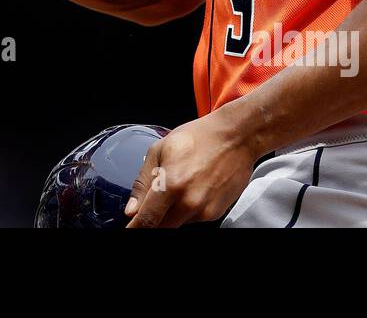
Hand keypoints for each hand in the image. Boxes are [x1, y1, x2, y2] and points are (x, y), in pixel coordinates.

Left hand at [124, 107, 258, 227]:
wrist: (236, 137)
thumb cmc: (199, 138)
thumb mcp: (160, 150)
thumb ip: (142, 183)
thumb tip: (132, 210)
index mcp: (171, 185)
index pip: (147, 221)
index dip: (135, 228)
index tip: (130, 229)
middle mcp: (189, 203)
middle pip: (161, 228)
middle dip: (152, 220)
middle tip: (153, 204)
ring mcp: (204, 211)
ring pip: (177, 224)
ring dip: (171, 213)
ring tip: (179, 185)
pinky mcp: (216, 214)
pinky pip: (193, 219)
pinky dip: (187, 210)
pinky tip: (193, 188)